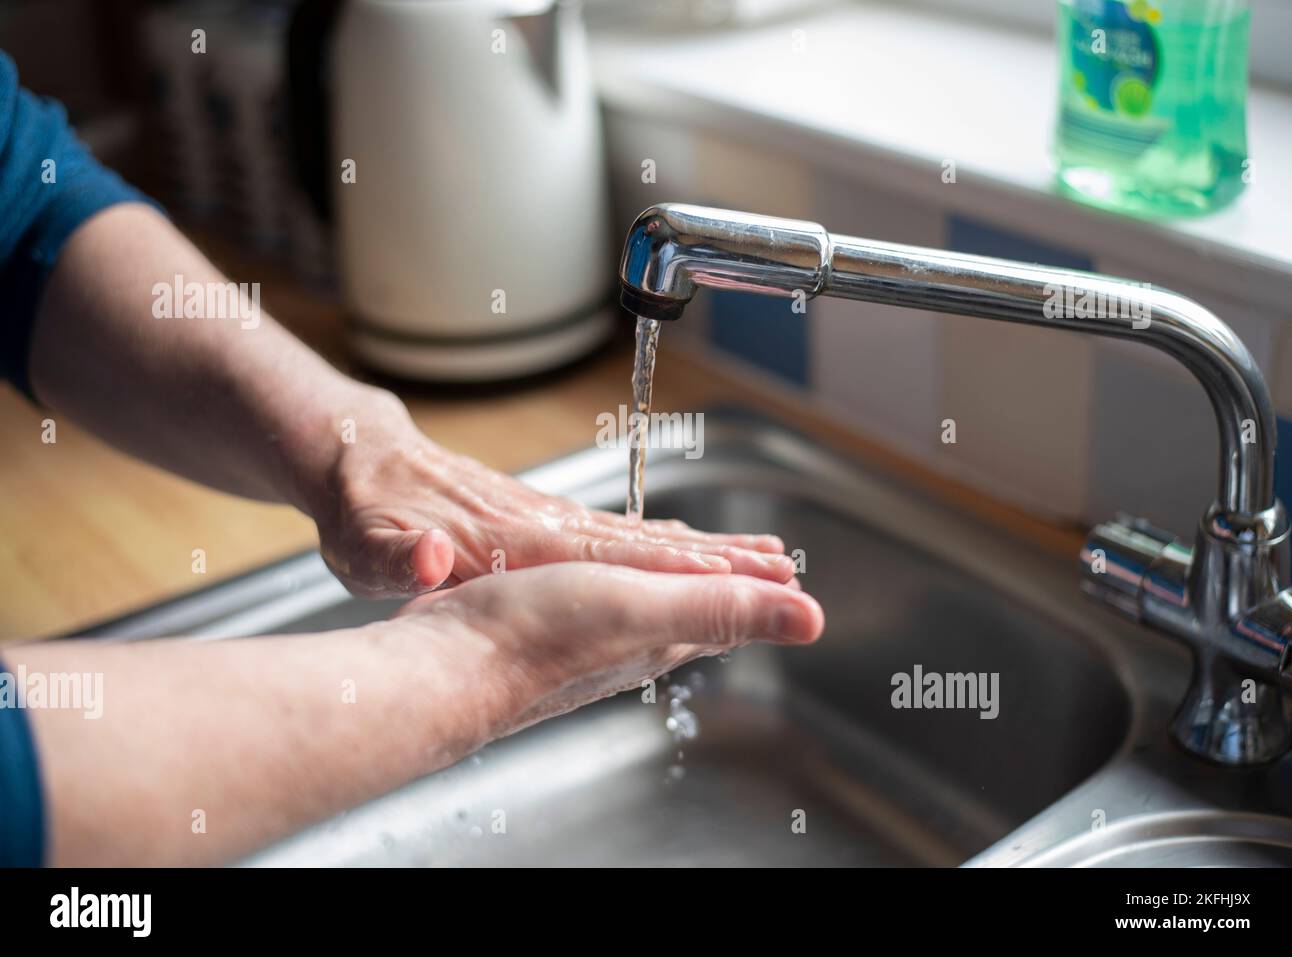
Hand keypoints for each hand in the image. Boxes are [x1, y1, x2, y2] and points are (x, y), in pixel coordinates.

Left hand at [310, 398, 794, 597]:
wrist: (362, 461)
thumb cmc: (365, 513)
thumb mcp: (367, 544)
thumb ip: (401, 556)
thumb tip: (432, 556)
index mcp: (520, 539)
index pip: (619, 557)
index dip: (683, 569)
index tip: (744, 576)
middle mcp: (549, 527)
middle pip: (651, 544)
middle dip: (721, 558)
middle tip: (786, 568)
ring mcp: (551, 522)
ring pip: (643, 537)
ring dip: (706, 548)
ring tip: (763, 557)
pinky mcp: (544, 523)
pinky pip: (619, 536)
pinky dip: (664, 544)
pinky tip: (690, 553)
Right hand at [385, 562, 823, 738]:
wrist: (446, 665)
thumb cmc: (537, 636)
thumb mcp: (645, 607)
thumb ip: (726, 606)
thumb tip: (814, 618)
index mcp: (665, 635)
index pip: (732, 613)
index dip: (765, 591)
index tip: (792, 572)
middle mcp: (632, 644)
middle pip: (699, 613)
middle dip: (732, 589)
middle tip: (757, 571)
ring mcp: (586, 640)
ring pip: (652, 608)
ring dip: (683, 586)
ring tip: (699, 573)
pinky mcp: (542, 626)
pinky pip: (602, 598)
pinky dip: (625, 583)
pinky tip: (606, 585)